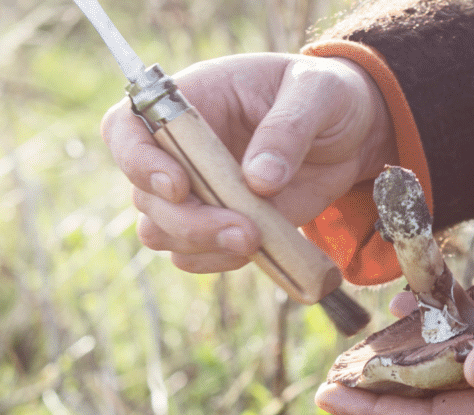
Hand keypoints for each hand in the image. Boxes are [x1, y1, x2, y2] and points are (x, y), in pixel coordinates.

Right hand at [101, 52, 391, 273]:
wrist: (348, 137)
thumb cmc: (326, 97)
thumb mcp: (318, 93)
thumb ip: (289, 128)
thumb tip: (259, 180)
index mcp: (187, 101)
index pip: (125, 129)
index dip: (139, 162)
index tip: (180, 187)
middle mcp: (176, 151)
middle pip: (145, 198)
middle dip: (190, 223)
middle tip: (246, 233)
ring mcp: (192, 194)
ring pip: (162, 234)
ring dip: (204, 247)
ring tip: (258, 240)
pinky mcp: (214, 228)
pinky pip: (194, 257)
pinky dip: (221, 261)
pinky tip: (260, 249)